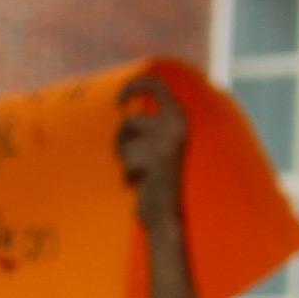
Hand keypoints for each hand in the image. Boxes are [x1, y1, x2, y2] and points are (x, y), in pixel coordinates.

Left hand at [119, 71, 189, 240]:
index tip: (119, 101)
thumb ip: (150, 125)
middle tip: (122, 154)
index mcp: (180, 117)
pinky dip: (127, 175)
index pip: (156, 85)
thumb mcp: (160, 144)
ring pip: (123, 141)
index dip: (134, 85)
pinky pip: (126, 161)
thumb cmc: (158, 179)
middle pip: (128, 122)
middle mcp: (176, 124)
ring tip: (140, 172)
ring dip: (123, 158)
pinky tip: (141, 184)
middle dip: (120, 142)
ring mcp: (165, 141)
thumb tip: (126, 111)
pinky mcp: (154, 159)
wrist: (167, 212)